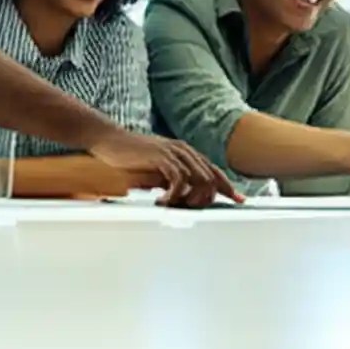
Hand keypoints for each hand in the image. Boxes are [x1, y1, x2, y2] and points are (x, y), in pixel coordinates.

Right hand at [91, 132, 242, 208]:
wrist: (109, 139)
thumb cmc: (130, 157)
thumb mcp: (156, 170)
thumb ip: (172, 179)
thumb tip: (185, 197)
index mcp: (186, 153)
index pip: (214, 172)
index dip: (228, 187)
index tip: (240, 201)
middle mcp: (185, 151)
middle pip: (212, 178)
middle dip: (207, 199)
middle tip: (189, 209)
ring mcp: (174, 152)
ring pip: (201, 179)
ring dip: (192, 198)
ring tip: (175, 205)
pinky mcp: (161, 157)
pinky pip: (180, 179)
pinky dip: (176, 194)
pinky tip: (163, 201)